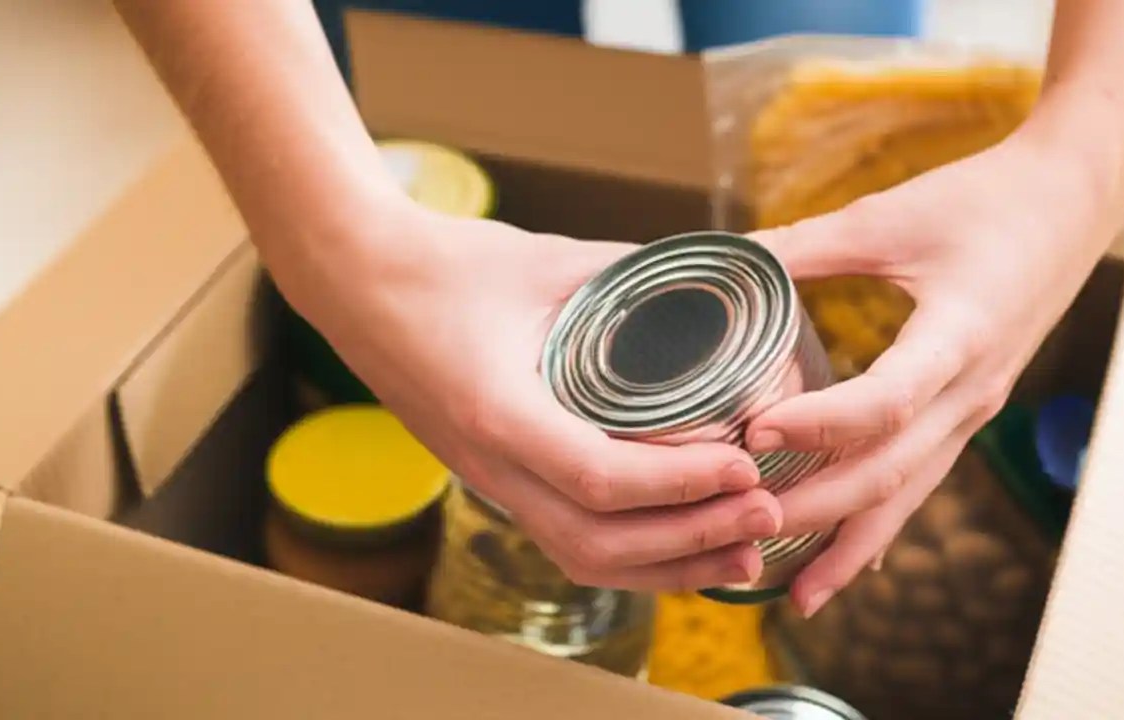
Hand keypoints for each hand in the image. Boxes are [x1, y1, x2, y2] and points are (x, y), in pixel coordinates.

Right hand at [274, 199, 781, 590]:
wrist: (357, 282)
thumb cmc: (444, 265)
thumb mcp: (546, 260)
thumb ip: (632, 277)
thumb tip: (717, 287)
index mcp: (498, 410)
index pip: (599, 476)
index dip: (680, 481)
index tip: (743, 464)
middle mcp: (489, 463)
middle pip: (599, 541)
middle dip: (692, 538)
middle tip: (766, 512)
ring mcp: (487, 480)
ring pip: (583, 558)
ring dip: (669, 564)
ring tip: (743, 549)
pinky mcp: (493, 481)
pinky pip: (566, 543)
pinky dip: (633, 556)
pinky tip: (683, 546)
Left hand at [745, 134, 1115, 616]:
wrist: (1069, 202)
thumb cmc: (981, 202)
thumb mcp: (886, 218)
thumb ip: (803, 247)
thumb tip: (719, 264)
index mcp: (957, 339)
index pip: (884, 404)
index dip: (817, 425)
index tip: (752, 430)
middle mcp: (970, 393)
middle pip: (890, 473)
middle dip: (816, 510)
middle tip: (742, 527)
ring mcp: (973, 411)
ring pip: (906, 495)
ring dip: (847, 541)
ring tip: (792, 591)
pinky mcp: (965, 414)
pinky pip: (917, 482)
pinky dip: (875, 521)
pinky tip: (840, 556)